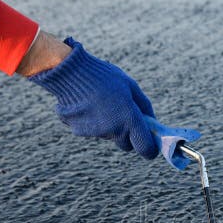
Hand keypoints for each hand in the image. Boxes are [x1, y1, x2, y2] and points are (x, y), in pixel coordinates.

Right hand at [27, 36, 158, 158]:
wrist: (70, 72)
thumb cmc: (105, 77)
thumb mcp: (131, 86)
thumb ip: (144, 107)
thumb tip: (152, 122)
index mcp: (129, 119)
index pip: (145, 148)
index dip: (149, 149)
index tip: (150, 144)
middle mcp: (113, 130)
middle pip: (126, 145)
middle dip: (128, 135)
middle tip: (124, 116)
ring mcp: (96, 133)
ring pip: (109, 136)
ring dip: (110, 126)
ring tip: (102, 104)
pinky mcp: (80, 132)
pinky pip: (93, 131)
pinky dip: (94, 123)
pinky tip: (89, 105)